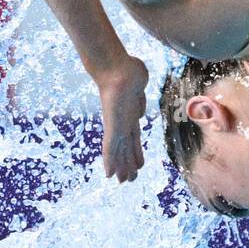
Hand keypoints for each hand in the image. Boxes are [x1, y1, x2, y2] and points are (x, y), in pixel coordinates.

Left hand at [96, 56, 148, 183]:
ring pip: (119, 152)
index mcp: (131, 115)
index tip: (139, 165)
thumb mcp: (139, 87)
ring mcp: (117, 125)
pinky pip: (110, 148)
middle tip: (128, 180)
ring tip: (122, 181)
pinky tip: (108, 174)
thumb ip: (139, 100)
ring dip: (121, 167)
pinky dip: (110, 162)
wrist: (117, 65)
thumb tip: (140, 112)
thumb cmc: (128, 70)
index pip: (133, 138)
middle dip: (128, 164)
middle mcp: (123, 122)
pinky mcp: (112, 126)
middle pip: (126, 148)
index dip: (135, 152)